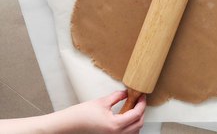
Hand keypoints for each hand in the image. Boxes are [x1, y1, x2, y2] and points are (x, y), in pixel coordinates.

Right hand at [0, 90, 145, 133]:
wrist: (68, 125)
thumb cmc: (81, 115)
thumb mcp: (102, 102)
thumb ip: (117, 97)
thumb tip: (126, 93)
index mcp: (115, 125)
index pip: (137, 114)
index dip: (142, 104)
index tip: (142, 96)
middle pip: (138, 124)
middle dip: (141, 112)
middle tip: (139, 101)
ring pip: (134, 131)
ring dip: (137, 120)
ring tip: (133, 108)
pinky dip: (130, 127)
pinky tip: (126, 118)